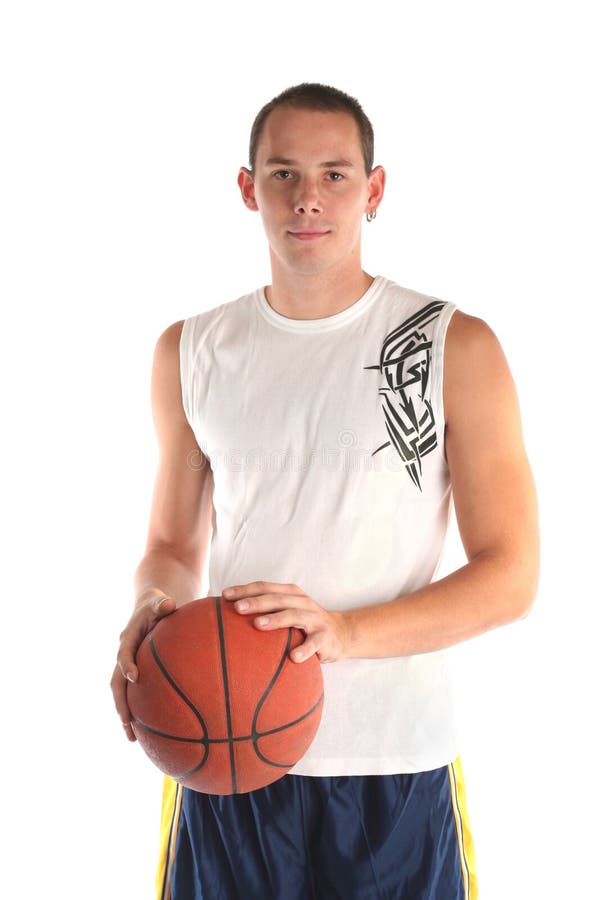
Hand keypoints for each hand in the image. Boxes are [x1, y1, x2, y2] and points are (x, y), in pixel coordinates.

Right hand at [110, 591, 176, 740]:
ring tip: (133, 739)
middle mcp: (124, 655)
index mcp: (128, 638)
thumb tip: (170, 604)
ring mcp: (128, 666)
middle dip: (120, 703)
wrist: (150, 606)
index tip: (134, 678)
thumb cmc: (157, 604)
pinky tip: (152, 731)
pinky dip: (139, 712)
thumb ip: (163, 604)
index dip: (127, 665)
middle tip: (127, 722)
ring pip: (122, 694)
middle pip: (116, 683)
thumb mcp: (159, 601)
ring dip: (125, 715)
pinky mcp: (136, 673)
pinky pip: (135, 695)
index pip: (124, 653)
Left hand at [222, 581, 348, 663]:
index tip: (225, 596)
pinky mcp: (324, 638)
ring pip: (294, 616)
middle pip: (277, 599)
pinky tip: (292, 658)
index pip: (265, 587)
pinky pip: (313, 644)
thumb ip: (265, 611)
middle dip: (256, 602)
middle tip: (237, 608)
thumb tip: (226, 619)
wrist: (341, 633)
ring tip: (258, 625)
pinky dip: (304, 649)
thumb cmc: (304, 624)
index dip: (245, 589)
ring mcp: (314, 619)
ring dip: (276, 619)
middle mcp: (302, 603)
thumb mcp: (287, 611)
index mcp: (291, 594)